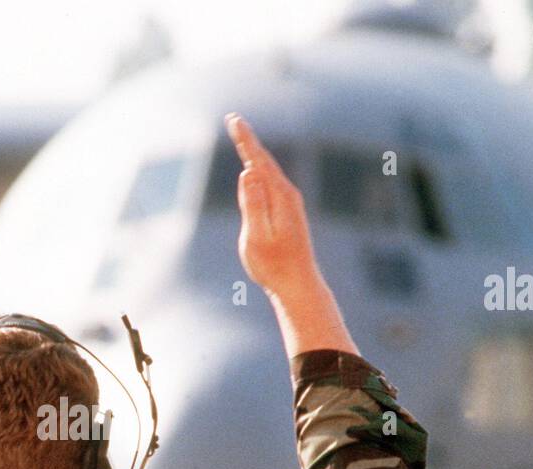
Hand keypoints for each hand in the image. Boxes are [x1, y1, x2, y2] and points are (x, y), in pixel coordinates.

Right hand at [225, 112, 316, 298]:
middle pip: (265, 161)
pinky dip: (260, 170)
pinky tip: (256, 171)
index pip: (258, 161)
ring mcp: (289, 204)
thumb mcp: (258, 236)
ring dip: (255, 153)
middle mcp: (288, 195)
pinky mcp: (288, 214)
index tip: (233, 120)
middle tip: (234, 120)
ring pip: (269, 172)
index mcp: (280, 197)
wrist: (298, 284)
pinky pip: (271, 184)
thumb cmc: (274, 265)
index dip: (245, 140)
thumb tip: (248, 173)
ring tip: (243, 138)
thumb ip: (253, 204)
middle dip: (248, 141)